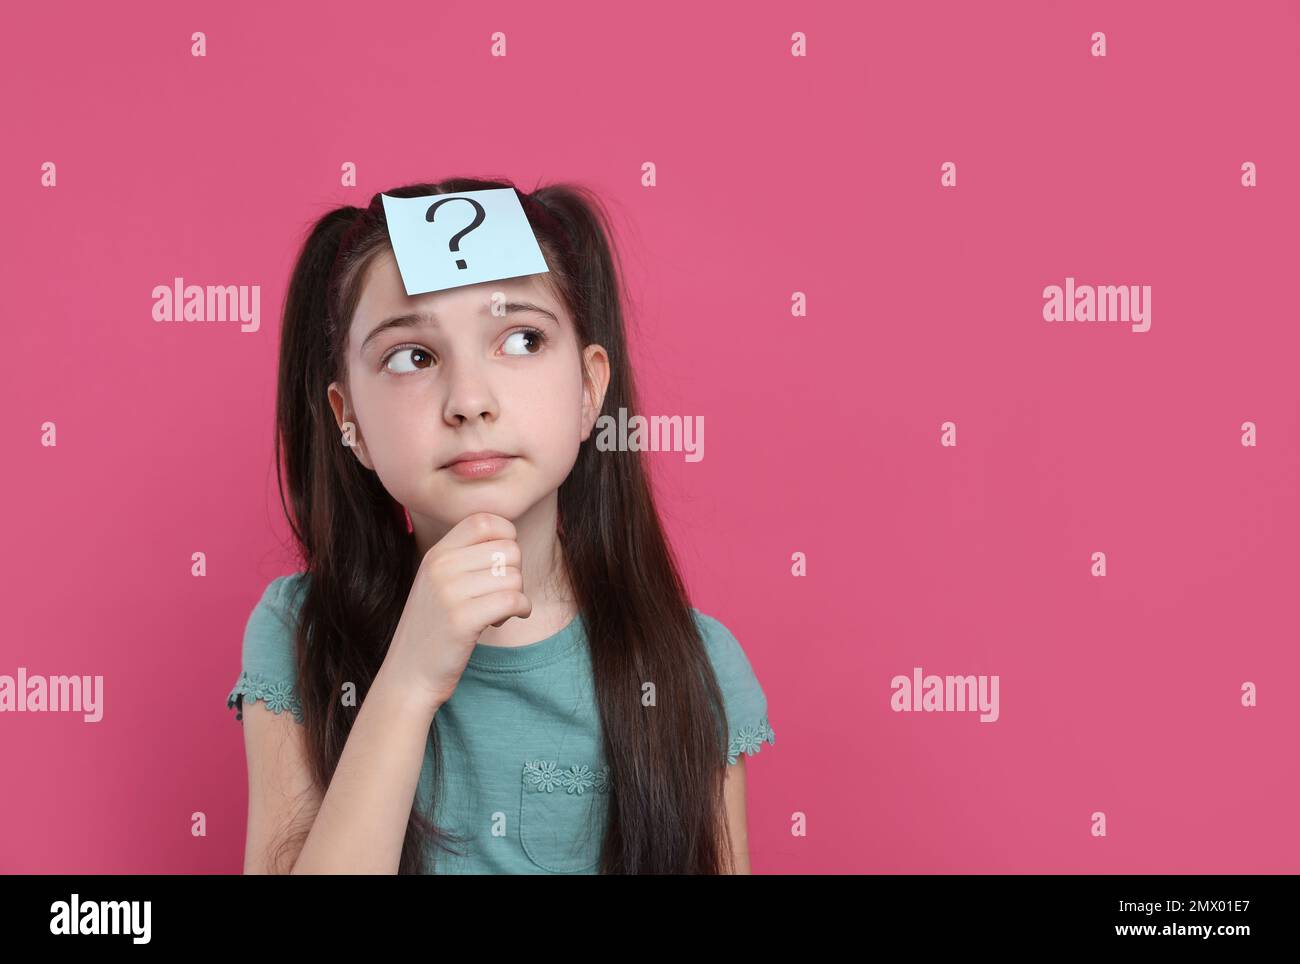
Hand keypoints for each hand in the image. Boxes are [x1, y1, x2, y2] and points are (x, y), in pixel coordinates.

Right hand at [383, 512, 531, 711]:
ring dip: (516, 596)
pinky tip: (503, 620)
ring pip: (515, 576)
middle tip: (498, 595)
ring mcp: (449, 592)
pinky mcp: (462, 620)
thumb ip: (464, 557)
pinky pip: (514, 599)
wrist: (408, 675)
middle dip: (514, 573)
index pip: (485, 520)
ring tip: (495, 611)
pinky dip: (521, 610)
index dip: (506, 537)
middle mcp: (441, 567)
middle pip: (509, 549)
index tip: (502, 564)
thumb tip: (509, 538)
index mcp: (436, 553)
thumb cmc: (434, 629)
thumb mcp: (439, 582)